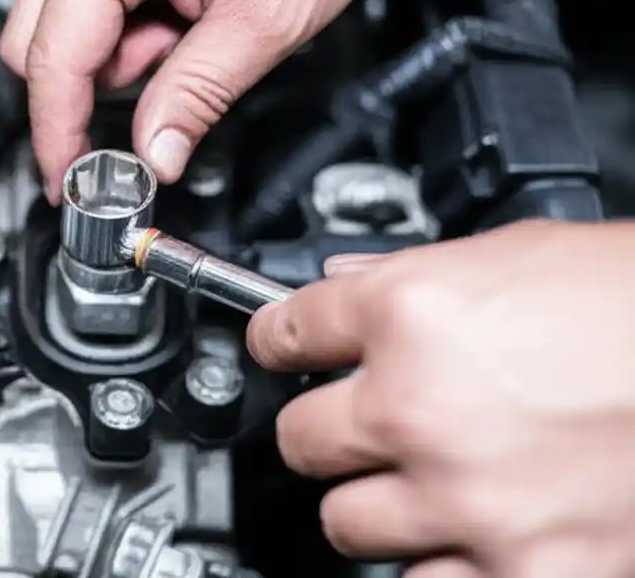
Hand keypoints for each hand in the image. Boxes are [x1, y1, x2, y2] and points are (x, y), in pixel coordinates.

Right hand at [0, 0, 414, 201]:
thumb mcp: (267, 14)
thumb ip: (197, 94)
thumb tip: (154, 152)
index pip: (51, 62)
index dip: (56, 136)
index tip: (68, 182)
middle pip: (35, 36)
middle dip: (91, 82)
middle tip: (162, 91)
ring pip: (63, 7)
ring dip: (118, 40)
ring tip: (198, 20)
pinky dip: (129, 2)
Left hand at [247, 221, 634, 576]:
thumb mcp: (516, 258)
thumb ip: (415, 281)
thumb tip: (344, 288)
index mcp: (412, 313)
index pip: (284, 333)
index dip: (282, 342)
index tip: (286, 352)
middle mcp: (422, 406)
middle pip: (300, 440)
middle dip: (330, 430)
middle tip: (370, 422)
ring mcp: (469, 498)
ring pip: (346, 524)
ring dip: (381, 504)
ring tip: (436, 479)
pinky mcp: (524, 572)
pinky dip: (444, 562)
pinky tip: (479, 530)